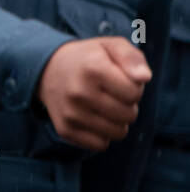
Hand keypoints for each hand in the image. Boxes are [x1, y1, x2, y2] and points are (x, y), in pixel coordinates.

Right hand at [35, 37, 149, 151]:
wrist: (47, 69)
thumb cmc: (88, 58)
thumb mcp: (110, 46)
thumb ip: (132, 57)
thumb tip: (144, 78)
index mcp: (93, 69)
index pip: (134, 93)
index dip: (132, 87)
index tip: (118, 79)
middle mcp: (79, 92)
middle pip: (128, 115)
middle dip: (126, 105)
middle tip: (110, 93)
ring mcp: (70, 113)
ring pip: (117, 133)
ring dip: (116, 121)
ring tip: (102, 105)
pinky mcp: (65, 129)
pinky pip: (100, 145)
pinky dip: (102, 134)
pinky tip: (92, 117)